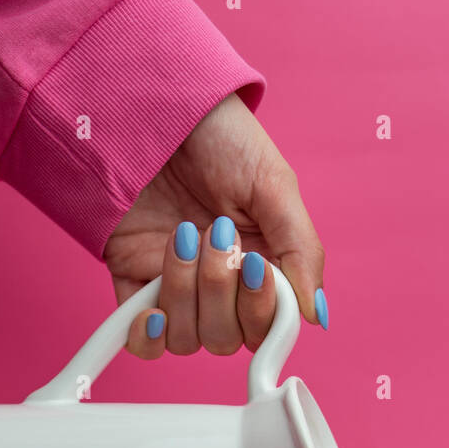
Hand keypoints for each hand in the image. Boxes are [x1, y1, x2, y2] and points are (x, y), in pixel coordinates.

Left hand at [103, 93, 326, 357]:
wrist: (152, 105)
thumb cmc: (221, 137)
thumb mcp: (275, 185)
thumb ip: (301, 252)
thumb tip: (315, 315)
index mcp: (262, 265)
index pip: (267, 325)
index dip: (259, 308)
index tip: (253, 265)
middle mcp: (220, 284)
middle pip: (225, 337)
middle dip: (218, 291)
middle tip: (213, 232)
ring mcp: (175, 287)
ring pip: (186, 338)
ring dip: (183, 293)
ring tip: (181, 235)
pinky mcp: (133, 283)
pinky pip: (142, 342)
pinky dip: (147, 336)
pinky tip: (150, 310)